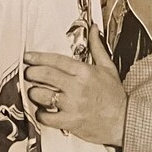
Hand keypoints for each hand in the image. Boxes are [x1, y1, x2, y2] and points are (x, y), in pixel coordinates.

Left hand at [24, 25, 126, 145]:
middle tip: (28, 73)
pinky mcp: (70, 122)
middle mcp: (76, 87)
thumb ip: (97, 47)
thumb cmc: (114, 96)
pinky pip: (47, 117)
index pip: (56, 60)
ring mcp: (72, 105)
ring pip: (42, 96)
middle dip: (31, 72)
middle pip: (45, 75)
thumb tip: (94, 30)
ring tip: (34, 91)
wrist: (123, 121)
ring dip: (34, 92)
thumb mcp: (108, 67)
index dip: (38, 57)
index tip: (28, 57)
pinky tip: (42, 110)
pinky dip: (41, 114)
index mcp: (84, 72)